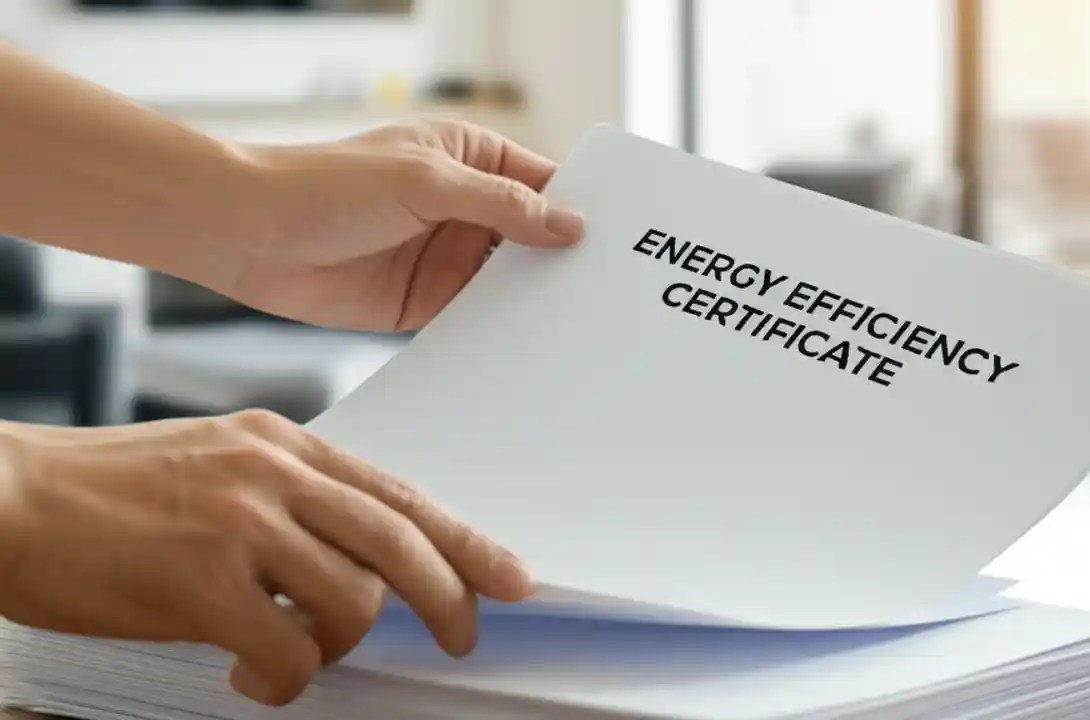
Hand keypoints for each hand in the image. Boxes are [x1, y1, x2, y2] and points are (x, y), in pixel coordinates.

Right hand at [0, 410, 532, 705]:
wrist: (7, 497)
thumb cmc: (108, 492)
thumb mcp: (217, 463)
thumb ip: (290, 497)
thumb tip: (358, 557)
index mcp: (283, 445)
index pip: (399, 493)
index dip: (465, 538)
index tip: (511, 576)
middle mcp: (272, 474)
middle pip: (399, 540)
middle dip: (449, 597)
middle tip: (464, 638)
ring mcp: (239, 525)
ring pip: (353, 600)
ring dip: (342, 643)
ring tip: (297, 654)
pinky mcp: (199, 582)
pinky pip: (287, 650)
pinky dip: (284, 678)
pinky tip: (250, 675)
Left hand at [214, 120, 584, 331]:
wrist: (250, 236)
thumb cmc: (325, 185)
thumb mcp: (426, 182)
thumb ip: (502, 205)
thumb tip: (569, 225)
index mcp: (470, 158)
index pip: (544, 181)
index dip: (582, 206)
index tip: (624, 237)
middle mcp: (466, 207)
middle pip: (535, 235)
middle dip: (566, 259)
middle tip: (615, 290)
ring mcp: (448, 256)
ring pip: (511, 281)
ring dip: (538, 299)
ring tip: (585, 325)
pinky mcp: (428, 301)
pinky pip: (478, 318)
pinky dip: (503, 331)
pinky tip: (532, 347)